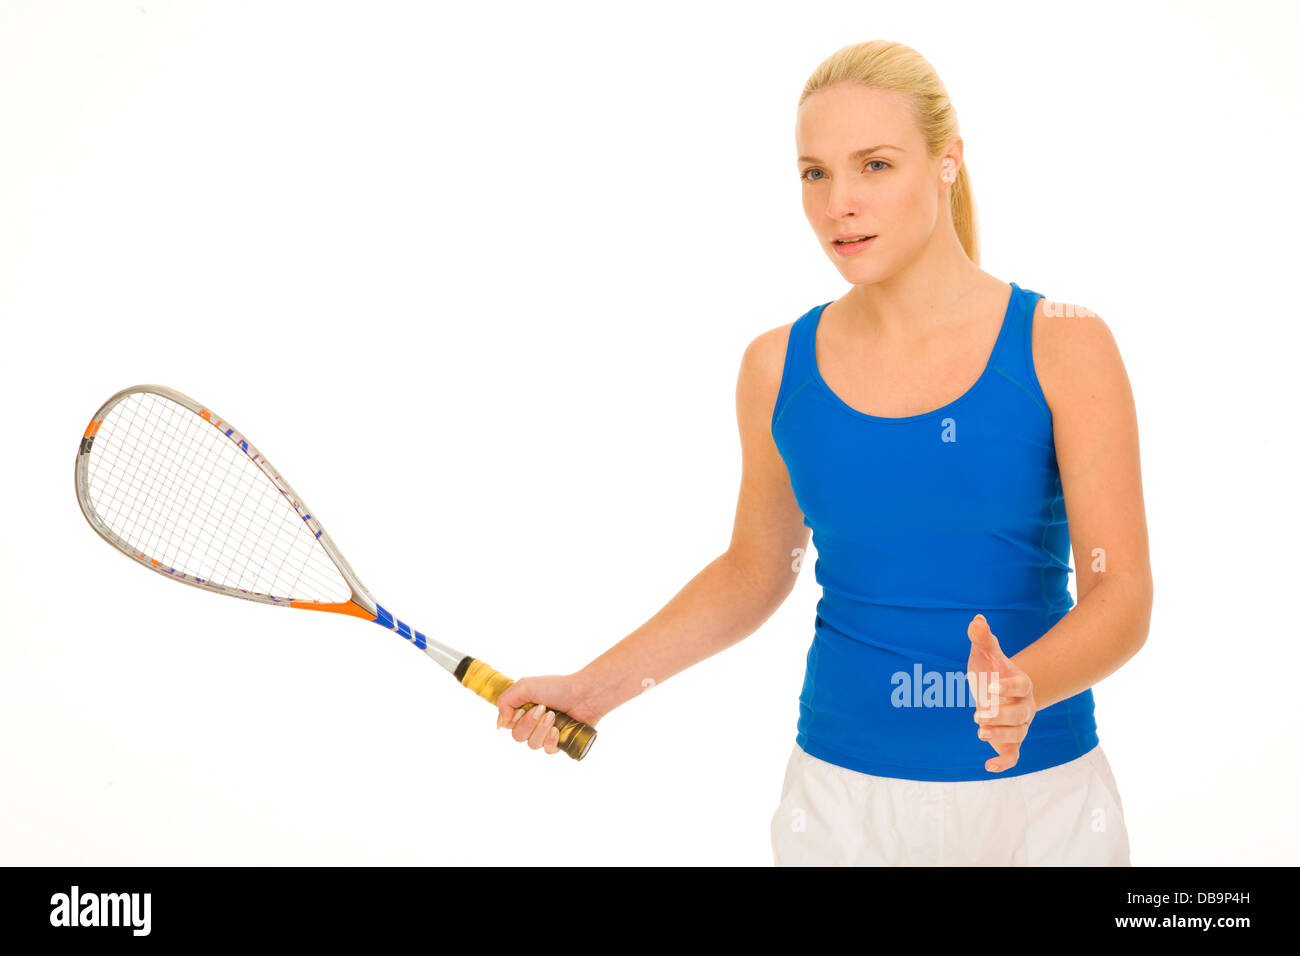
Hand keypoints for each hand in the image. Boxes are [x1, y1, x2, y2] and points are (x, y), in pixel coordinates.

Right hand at [495, 673, 600, 755]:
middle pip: (517, 737)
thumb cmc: (556, 687)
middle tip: (543, 709)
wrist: (584, 694)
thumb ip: (505, 701)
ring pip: (532, 745)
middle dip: (529, 723)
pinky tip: (558, 730)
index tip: (524, 708)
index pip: (507, 725)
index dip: (514, 719)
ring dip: (541, 729)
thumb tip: (499, 724)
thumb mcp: (525, 686)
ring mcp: (546, 734)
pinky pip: (547, 750)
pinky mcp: (559, 743)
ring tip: (554, 716)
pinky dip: (551, 740)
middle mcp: (533, 723)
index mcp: (523, 710)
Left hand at [965, 613, 1036, 772]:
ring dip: (1000, 735)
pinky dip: (1004, 763)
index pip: (1021, 685)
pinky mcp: (1010, 741)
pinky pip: (1013, 756)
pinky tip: (987, 766)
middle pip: (1020, 715)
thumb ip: (982, 639)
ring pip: (1018, 734)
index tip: (991, 686)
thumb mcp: (986, 654)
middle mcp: (1024, 706)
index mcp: (1020, 683)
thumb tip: (976, 620)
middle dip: (1001, 716)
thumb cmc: (991, 669)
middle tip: (978, 715)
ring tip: (979, 731)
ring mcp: (1019, 725)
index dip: (1008, 686)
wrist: (996, 689)